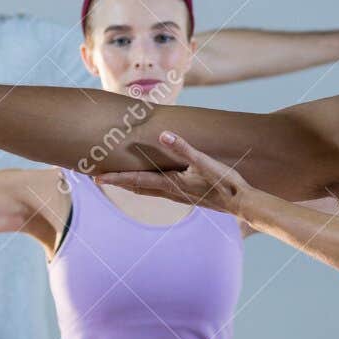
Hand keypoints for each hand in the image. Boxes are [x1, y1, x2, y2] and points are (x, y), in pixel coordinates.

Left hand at [96, 132, 252, 213]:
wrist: (241, 203)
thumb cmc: (224, 182)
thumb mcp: (204, 161)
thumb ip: (183, 148)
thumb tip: (163, 134)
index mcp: (170, 183)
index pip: (136, 181)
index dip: (115, 179)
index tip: (97, 178)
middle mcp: (171, 192)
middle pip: (137, 188)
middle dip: (118, 183)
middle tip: (98, 179)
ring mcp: (179, 196)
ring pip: (148, 191)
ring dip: (131, 185)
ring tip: (119, 180)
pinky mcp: (187, 196)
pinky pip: (160, 191)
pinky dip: (147, 186)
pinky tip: (151, 183)